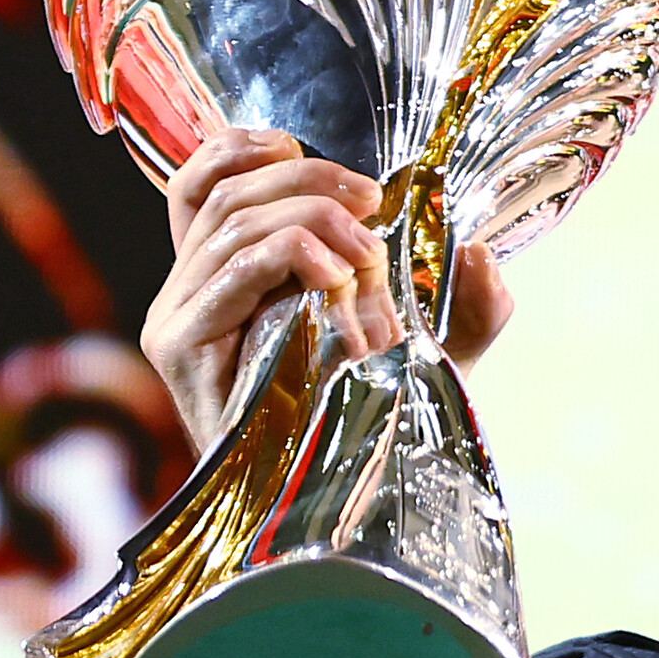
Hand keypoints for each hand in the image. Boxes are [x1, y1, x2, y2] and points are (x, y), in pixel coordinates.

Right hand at [142, 128, 515, 450]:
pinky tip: (337, 275)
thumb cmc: (376, 428)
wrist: (340, 508)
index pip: (204, 182)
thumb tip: (482, 252)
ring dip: (315, 221)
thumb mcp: (434, 356)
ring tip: (368, 257)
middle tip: (375, 205)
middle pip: (229, 193)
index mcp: (224, 278)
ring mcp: (176, 319)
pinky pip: (232, 269)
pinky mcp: (178, 347)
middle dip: (310, 183)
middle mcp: (188, 291)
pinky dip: (291, 253)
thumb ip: (467, 305)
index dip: (250, 149)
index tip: (321, 161)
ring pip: (236, 223)